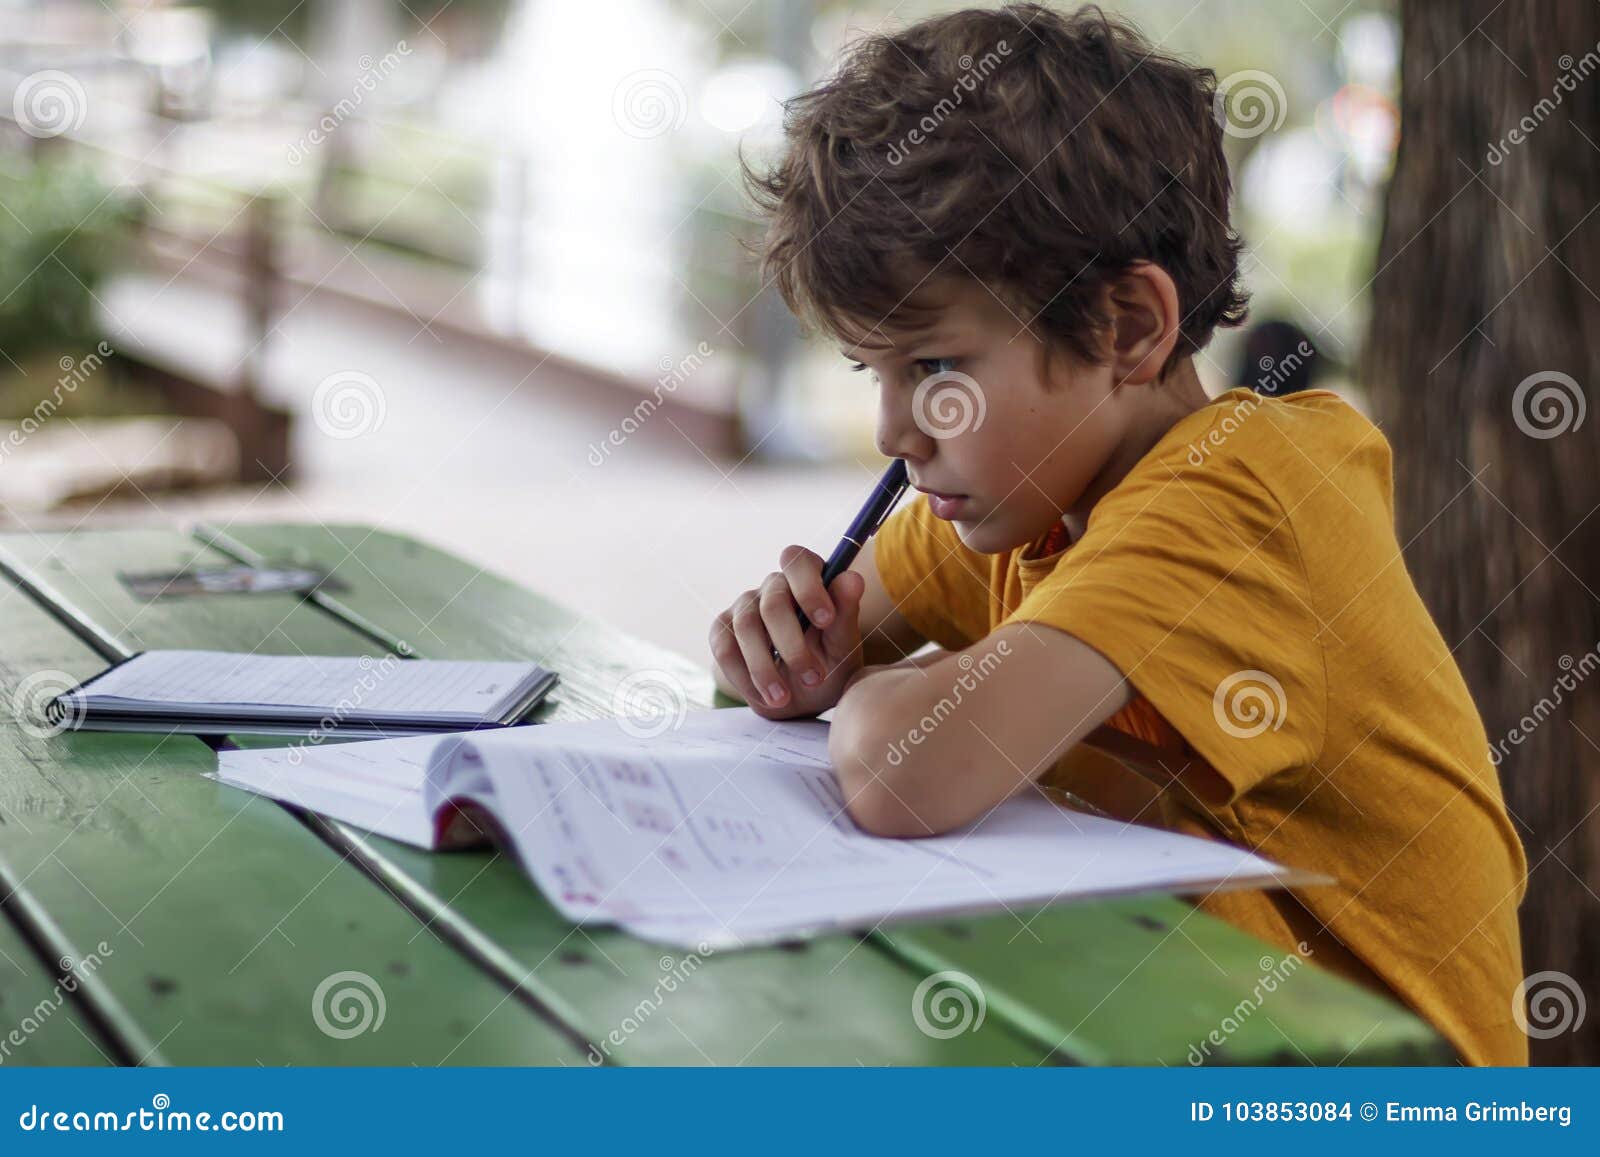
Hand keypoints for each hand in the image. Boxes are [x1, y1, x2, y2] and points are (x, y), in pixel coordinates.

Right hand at [709, 545, 866, 718]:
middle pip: (773, 604)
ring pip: (746, 627)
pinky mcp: (723, 630)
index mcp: (807, 578)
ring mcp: (745, 606)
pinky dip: (743, 677)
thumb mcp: (843, 646)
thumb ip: (847, 613)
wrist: (800, 695)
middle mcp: (774, 586)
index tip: (826, 620)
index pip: (799, 561)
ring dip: (765, 668)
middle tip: (814, 678)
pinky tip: (764, 695)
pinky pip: (724, 648)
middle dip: (792, 645)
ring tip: (785, 699)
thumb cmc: (828, 663)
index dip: (809, 587)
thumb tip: (853, 578)